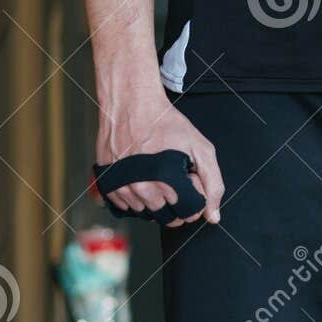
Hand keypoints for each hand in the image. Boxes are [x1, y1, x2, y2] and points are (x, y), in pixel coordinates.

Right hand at [94, 95, 223, 226]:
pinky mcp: (108, 185)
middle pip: (167, 216)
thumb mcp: (200, 147)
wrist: (131, 104)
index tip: (189, 180)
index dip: (193, 198)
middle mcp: (142, 189)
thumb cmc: (165, 123)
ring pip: (146, 213)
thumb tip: (213, 217)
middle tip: (174, 176)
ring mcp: (123, 188)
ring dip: (155, 200)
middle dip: (176, 201)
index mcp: (167, 182)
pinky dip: (136, 197)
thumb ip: (212, 183)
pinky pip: (126, 206)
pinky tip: (141, 176)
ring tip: (156, 173)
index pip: (187, 214)